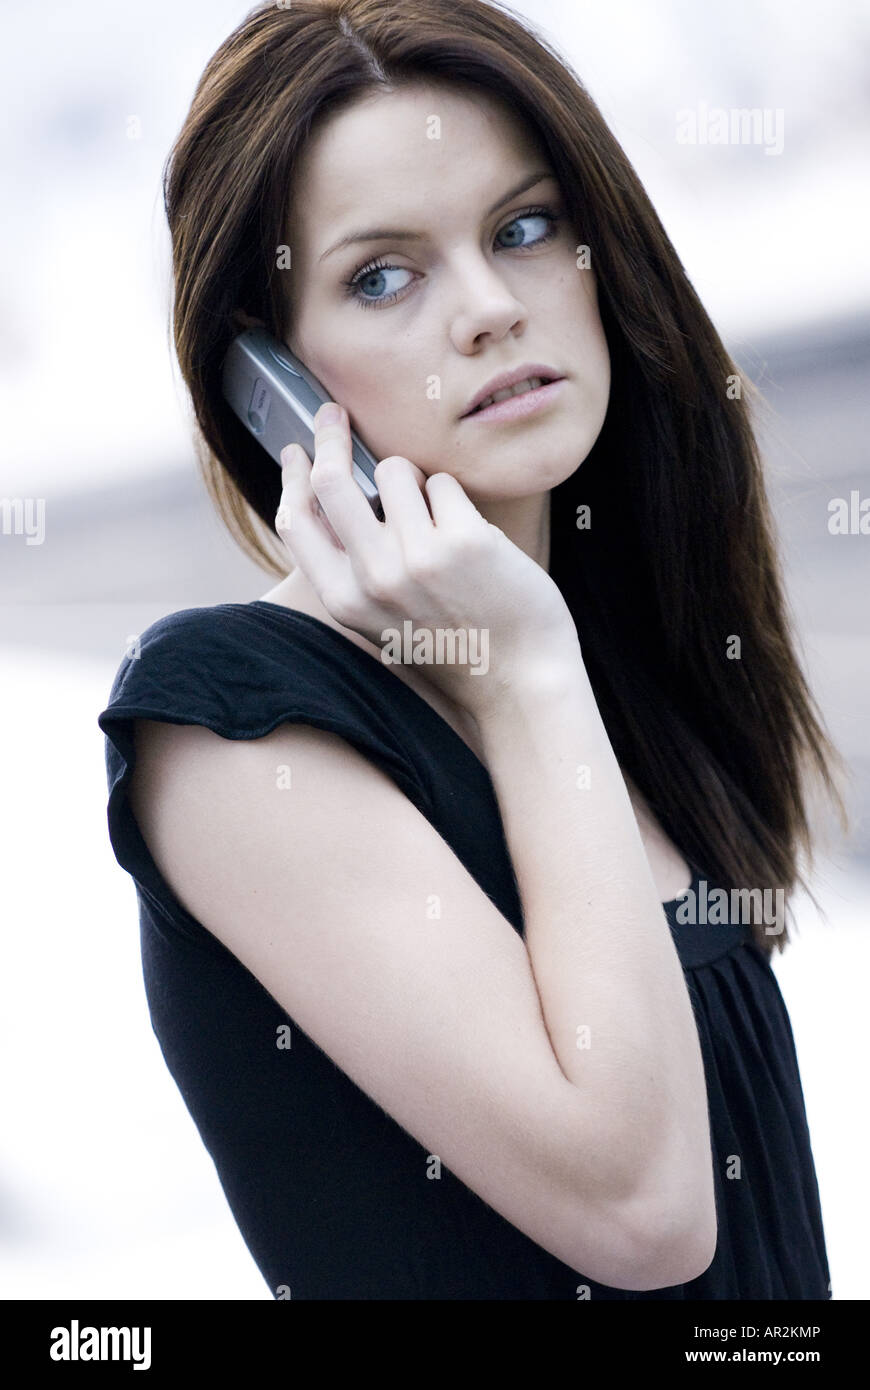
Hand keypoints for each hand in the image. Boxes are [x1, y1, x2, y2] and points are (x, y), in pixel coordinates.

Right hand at [275, 402, 581, 720]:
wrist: (517, 682)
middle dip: (330, 437)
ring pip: (397, 472)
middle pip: (333, 481)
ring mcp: (419, 557)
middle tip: (335, 415)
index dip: (291, 478)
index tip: (295, 451)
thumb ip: (353, 568)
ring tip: (440, 522)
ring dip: (416, 481)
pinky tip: (474, 541)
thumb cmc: (452, 645)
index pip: (296, 522)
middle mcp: (374, 577)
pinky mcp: (465, 540)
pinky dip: (457, 502)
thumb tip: (332, 496)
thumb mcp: (382, 620)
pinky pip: (445, 485)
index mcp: (345, 600)